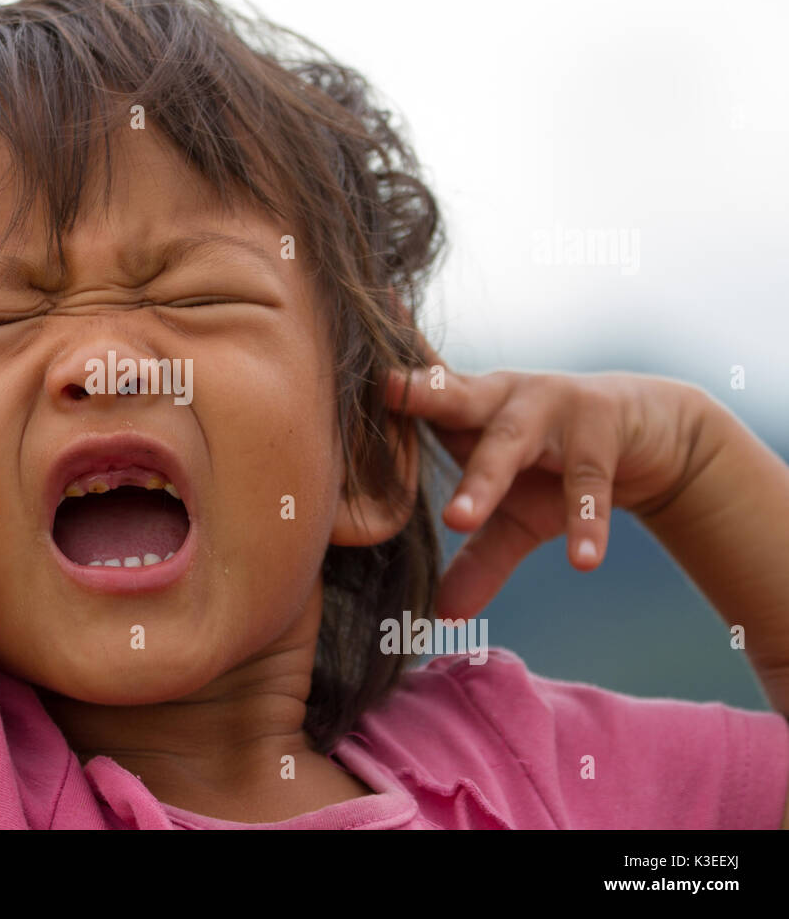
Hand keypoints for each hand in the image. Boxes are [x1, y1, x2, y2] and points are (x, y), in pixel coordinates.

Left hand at [382, 348, 710, 619]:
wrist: (657, 438)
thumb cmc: (559, 469)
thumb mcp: (516, 517)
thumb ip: (479, 561)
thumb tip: (443, 618)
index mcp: (469, 407)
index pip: (420, 395)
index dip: (387, 388)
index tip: (336, 374)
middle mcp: (503, 396)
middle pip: (455, 397)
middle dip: (420, 392)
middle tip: (388, 390)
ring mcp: (554, 406)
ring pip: (512, 443)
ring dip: (484, 480)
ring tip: (458, 521)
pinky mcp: (605, 428)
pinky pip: (588, 482)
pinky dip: (586, 523)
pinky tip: (583, 562)